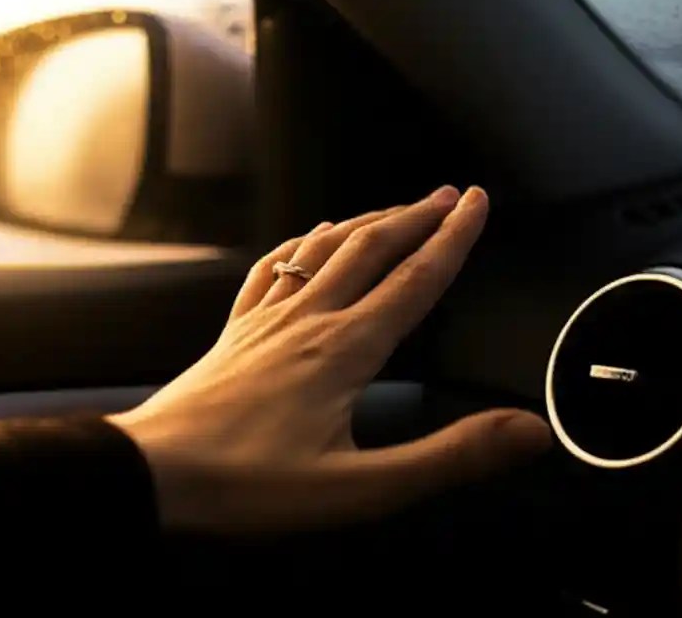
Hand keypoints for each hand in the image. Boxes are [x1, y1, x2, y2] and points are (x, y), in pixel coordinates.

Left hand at [109, 186, 550, 532]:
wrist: (153, 471)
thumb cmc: (246, 484)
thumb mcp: (362, 487)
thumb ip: (449, 458)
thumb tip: (528, 432)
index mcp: (344, 350)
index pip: (416, 279)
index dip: (455, 238)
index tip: (478, 203)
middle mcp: (306, 321)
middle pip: (372, 249)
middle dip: (417, 217)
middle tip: (451, 194)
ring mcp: (265, 321)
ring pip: (325, 250)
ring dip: (367, 222)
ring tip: (395, 209)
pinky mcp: (235, 333)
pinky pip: (274, 270)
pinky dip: (301, 244)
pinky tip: (306, 241)